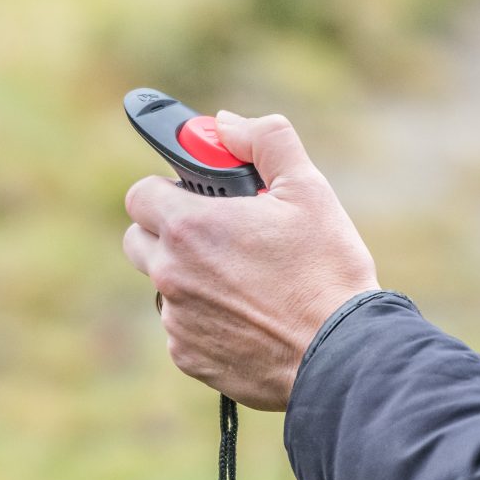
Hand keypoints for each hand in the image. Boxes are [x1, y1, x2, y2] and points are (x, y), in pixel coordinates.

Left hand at [122, 111, 378, 410]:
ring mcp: (176, 319)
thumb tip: (225, 123)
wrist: (341, 354)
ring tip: (243, 281)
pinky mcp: (188, 356)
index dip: (167, 190)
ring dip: (189, 278)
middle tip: (218, 236)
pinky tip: (247, 318)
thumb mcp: (308, 189)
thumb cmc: (327, 270)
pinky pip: (180, 328)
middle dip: (169, 233)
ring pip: (164, 287)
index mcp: (190, 227)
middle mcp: (171, 273)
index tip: (195, 197)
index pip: (140, 195)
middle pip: (138, 241)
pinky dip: (203, 320)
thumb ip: (264, 139)